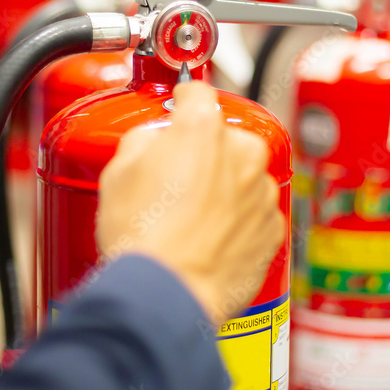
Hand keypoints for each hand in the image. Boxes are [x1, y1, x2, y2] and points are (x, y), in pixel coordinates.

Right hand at [96, 81, 285, 325]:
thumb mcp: (118, 172)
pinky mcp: (272, 229)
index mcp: (204, 129)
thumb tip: (155, 140)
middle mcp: (242, 154)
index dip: (183, 98)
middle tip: (175, 178)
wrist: (167, 296)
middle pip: (225, 138)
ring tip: (189, 216)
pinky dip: (237, 220)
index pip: (198, 93)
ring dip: (223, 187)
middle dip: (204, 152)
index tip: (181, 103)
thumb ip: (144, 139)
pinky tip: (208, 237)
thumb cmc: (142, 239)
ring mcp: (261, 193)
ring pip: (243, 176)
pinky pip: (255, 213)